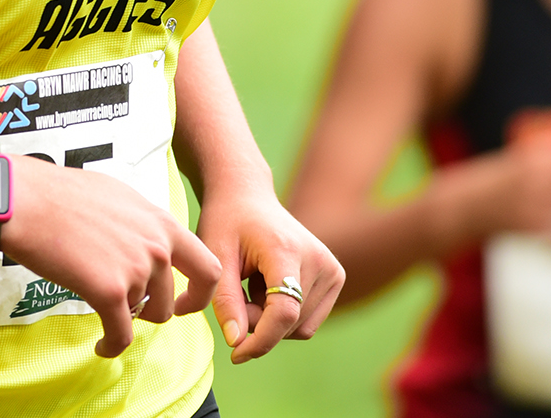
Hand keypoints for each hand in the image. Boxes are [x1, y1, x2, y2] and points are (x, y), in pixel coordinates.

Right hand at [1, 157, 221, 358]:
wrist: (27, 201)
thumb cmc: (61, 194)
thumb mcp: (118, 197)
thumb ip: (140, 223)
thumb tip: (142, 240)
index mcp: (161, 223)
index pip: (207, 266)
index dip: (201, 293)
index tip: (185, 302)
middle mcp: (156, 247)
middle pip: (174, 300)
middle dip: (155, 310)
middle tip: (134, 310)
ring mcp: (136, 270)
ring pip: (146, 316)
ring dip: (127, 318)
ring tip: (105, 311)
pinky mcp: (110, 292)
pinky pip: (121, 335)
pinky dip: (112, 346)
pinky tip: (101, 346)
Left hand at [197, 188, 345, 362]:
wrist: (247, 197)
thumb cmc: (226, 224)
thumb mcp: (215, 259)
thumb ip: (225, 302)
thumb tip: (238, 344)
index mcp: (287, 250)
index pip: (284, 311)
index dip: (261, 340)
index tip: (236, 353)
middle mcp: (319, 260)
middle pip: (290, 323)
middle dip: (258, 324)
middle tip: (236, 294)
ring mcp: (332, 269)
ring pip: (301, 328)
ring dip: (270, 321)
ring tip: (252, 286)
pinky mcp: (335, 278)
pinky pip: (308, 322)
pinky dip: (285, 316)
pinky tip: (268, 287)